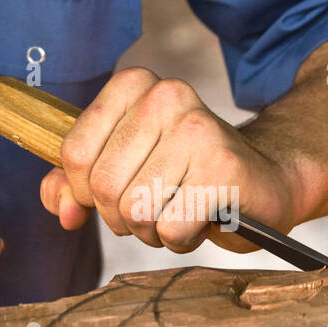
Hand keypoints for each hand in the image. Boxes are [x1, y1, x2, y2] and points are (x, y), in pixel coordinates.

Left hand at [38, 68, 297, 253]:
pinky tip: (203, 219)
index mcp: (133, 86)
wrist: (263, 181)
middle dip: (122, 217)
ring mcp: (197, 130)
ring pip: (136, 211)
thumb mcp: (124, 168)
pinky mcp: (223, 168)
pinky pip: (171, 229)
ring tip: (179, 212)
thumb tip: (64, 211)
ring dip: (152, 231)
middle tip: (155, 207)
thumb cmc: (187, 175)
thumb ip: (75, 184)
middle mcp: (165, 97)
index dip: (86, 190)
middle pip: (104, 186)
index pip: (74, 152)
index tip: (117, 190)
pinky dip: (181, 239)